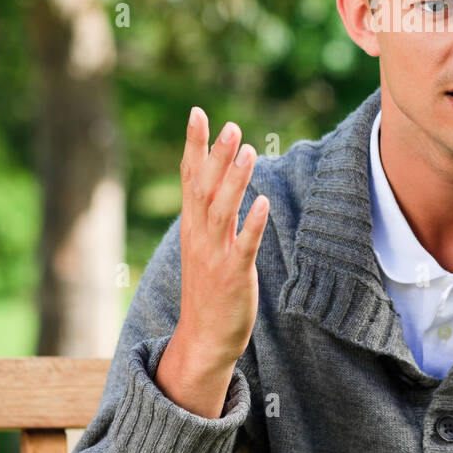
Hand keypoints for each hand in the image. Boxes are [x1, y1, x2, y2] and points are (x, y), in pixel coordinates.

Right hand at [177, 106, 269, 365]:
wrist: (203, 340)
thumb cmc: (209, 289)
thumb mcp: (203, 245)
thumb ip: (210, 212)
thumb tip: (220, 177)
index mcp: (192, 226)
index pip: (189, 177)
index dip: (194, 145)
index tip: (198, 112)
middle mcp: (199, 236)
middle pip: (204, 188)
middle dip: (216, 155)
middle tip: (229, 126)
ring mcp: (215, 256)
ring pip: (221, 211)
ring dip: (234, 180)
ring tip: (248, 151)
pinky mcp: (233, 276)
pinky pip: (242, 246)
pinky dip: (251, 224)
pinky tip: (263, 203)